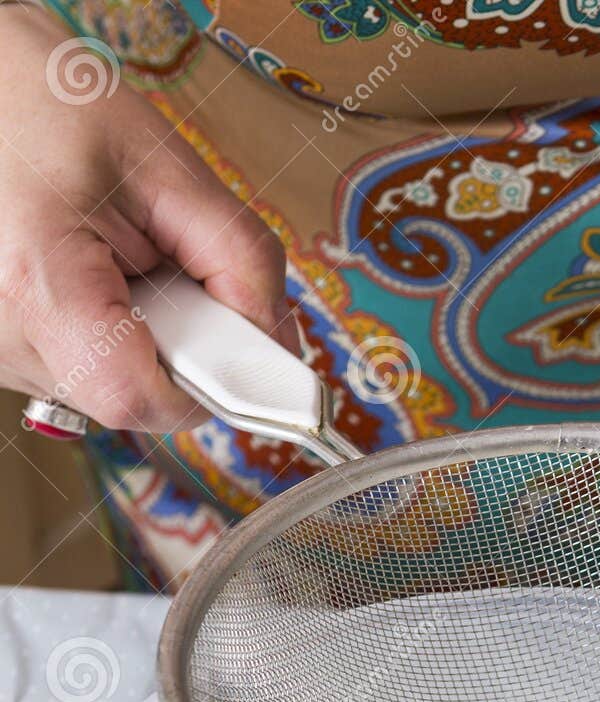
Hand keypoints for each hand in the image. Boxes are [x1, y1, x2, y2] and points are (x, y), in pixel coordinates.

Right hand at [0, 5, 295, 432]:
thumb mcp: (169, 168)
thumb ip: (240, 263)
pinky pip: (82, 373)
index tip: (230, 347)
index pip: (138, 398)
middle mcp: (5, 335)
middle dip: (177, 350)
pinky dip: (108, 337)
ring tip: (115, 264)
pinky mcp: (1, 355)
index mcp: (38, 283)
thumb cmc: (56, 110)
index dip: (201, 387)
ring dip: (140, 341)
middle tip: (164, 273)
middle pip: (131, 399)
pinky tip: (92, 280)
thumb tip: (279, 348)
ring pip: (109, 391)